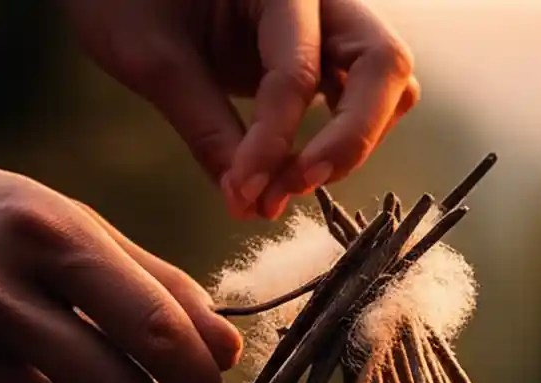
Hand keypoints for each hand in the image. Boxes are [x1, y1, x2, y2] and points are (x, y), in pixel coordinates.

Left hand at [64, 0, 419, 218]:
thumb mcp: (151, 57)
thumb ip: (204, 125)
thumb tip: (246, 201)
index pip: (296, 71)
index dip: (273, 142)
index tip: (243, 195)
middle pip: (383, 66)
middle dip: (349, 139)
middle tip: (292, 190)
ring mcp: (331, 23)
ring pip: (388, 85)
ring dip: (353, 143)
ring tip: (287, 186)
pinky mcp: (326, 53)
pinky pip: (364, 97)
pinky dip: (344, 138)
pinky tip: (292, 169)